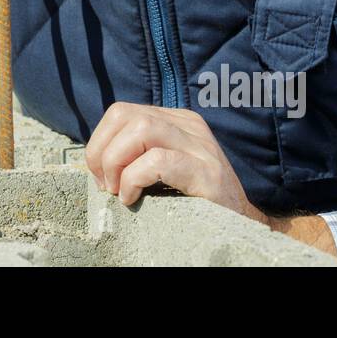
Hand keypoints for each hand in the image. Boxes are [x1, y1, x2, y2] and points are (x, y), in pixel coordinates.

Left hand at [84, 101, 269, 225]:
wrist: (240, 225)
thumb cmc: (193, 200)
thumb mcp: (163, 168)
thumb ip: (137, 154)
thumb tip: (95, 160)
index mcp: (175, 122)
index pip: (121, 112)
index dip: (100, 141)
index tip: (99, 175)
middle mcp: (188, 126)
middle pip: (125, 115)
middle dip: (102, 151)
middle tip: (106, 185)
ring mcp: (200, 147)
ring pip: (140, 130)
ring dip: (116, 163)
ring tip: (119, 190)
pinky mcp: (206, 173)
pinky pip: (157, 161)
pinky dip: (134, 179)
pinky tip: (133, 198)